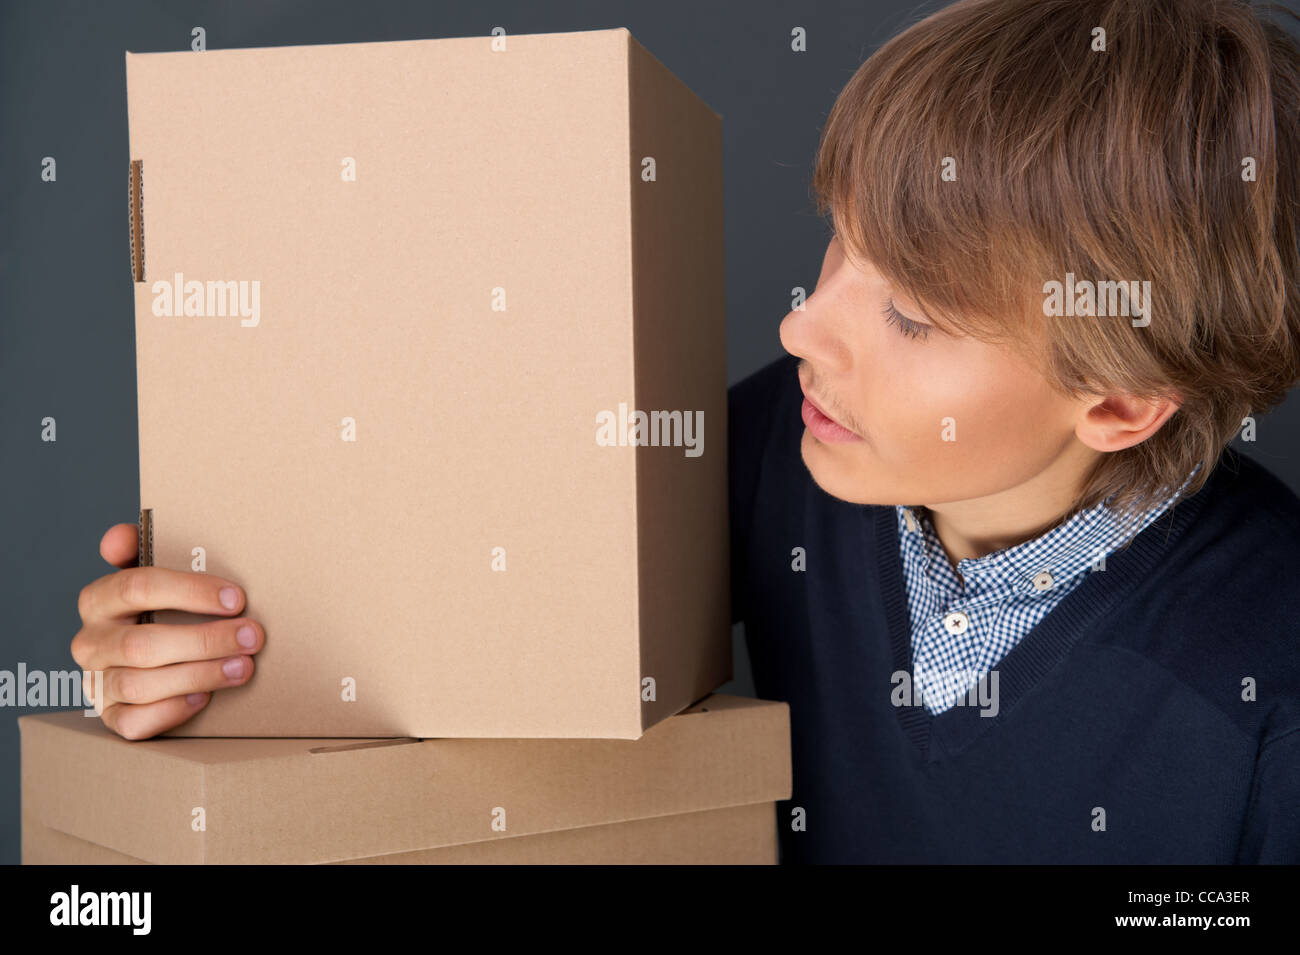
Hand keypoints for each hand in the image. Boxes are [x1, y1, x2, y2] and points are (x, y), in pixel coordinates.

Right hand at [71, 523, 263, 738]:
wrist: (146, 658)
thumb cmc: (159, 610)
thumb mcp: (153, 572)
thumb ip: (140, 547)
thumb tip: (120, 537)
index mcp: (98, 600)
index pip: (138, 587)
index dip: (191, 592)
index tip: (237, 598)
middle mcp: (90, 642)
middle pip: (142, 644)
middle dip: (205, 640)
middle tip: (252, 637)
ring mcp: (96, 682)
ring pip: (140, 684)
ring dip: (199, 676)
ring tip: (243, 667)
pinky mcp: (111, 716)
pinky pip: (133, 722)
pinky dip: (171, 711)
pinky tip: (204, 699)